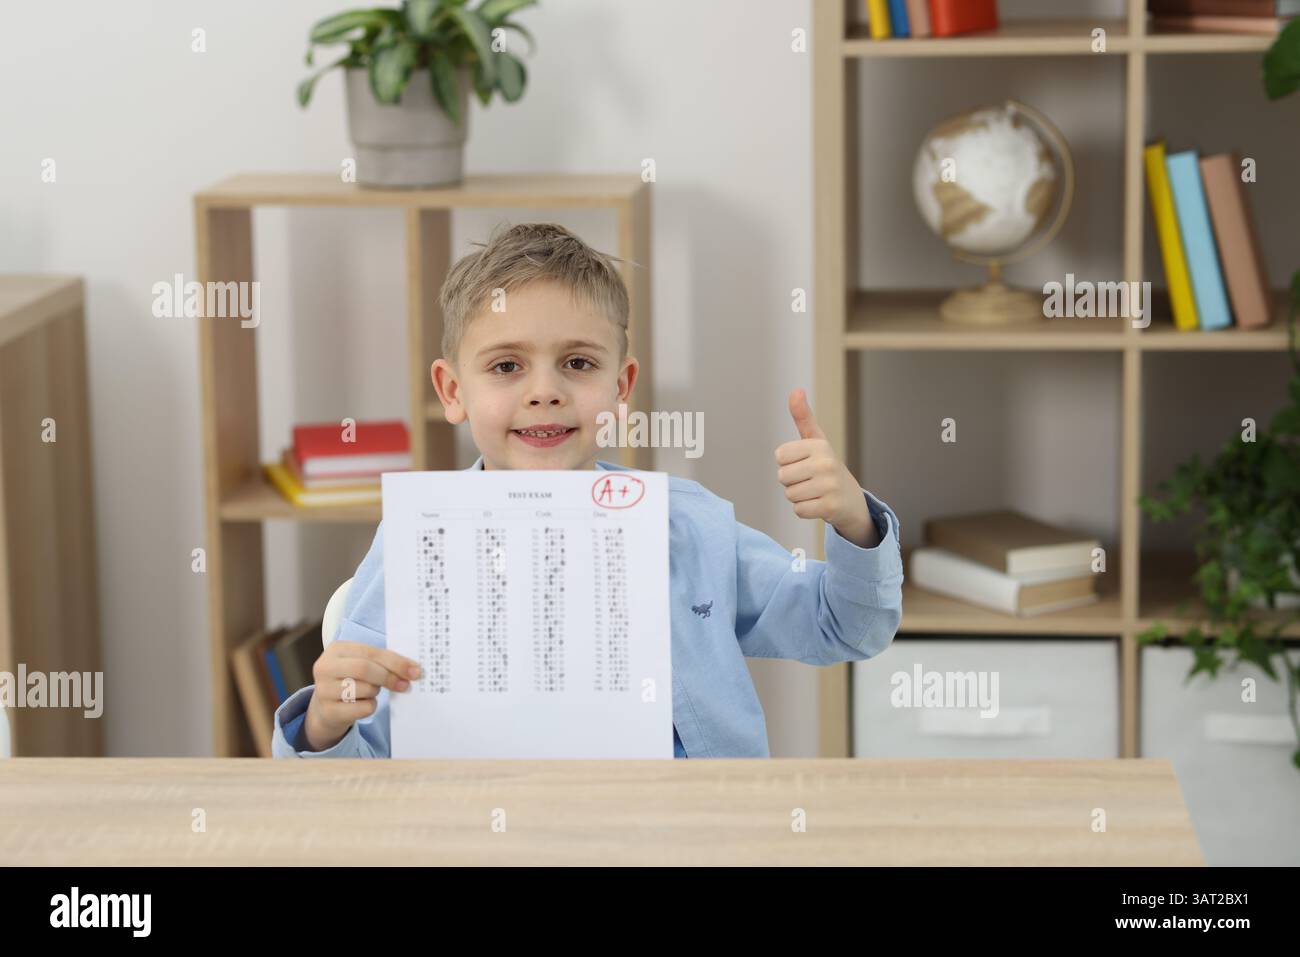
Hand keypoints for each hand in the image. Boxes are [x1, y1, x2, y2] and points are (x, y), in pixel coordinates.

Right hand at [302, 640, 420, 751]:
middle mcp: (325, 667)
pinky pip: (362, 708)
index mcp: (336, 649)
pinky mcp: (328, 711)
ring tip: (371, 691)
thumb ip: (383, 662)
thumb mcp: (361, 664)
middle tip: (405, 685)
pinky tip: (363, 704)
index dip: (396, 661)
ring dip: (376, 692)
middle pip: (365, 669)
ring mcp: (324, 690)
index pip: (371, 652)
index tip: (415, 670)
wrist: (327, 708)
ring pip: (365, 689)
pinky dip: (370, 707)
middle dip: (389, 677)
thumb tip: (413, 669)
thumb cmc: (351, 680)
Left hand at [774, 388, 876, 547]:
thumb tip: (796, 390)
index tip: (804, 463)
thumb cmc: (826, 467)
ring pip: (790, 495)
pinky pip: (798, 510)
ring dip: (798, 496)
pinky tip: (819, 504)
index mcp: (819, 445)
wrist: (851, 499)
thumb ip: (803, 417)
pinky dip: (805, 510)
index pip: (780, 456)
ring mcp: (830, 486)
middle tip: (810, 480)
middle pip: (782, 477)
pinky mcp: (830, 507)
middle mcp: (826, 463)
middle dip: (792, 482)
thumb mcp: (816, 441)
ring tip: (815, 491)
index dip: (787, 463)